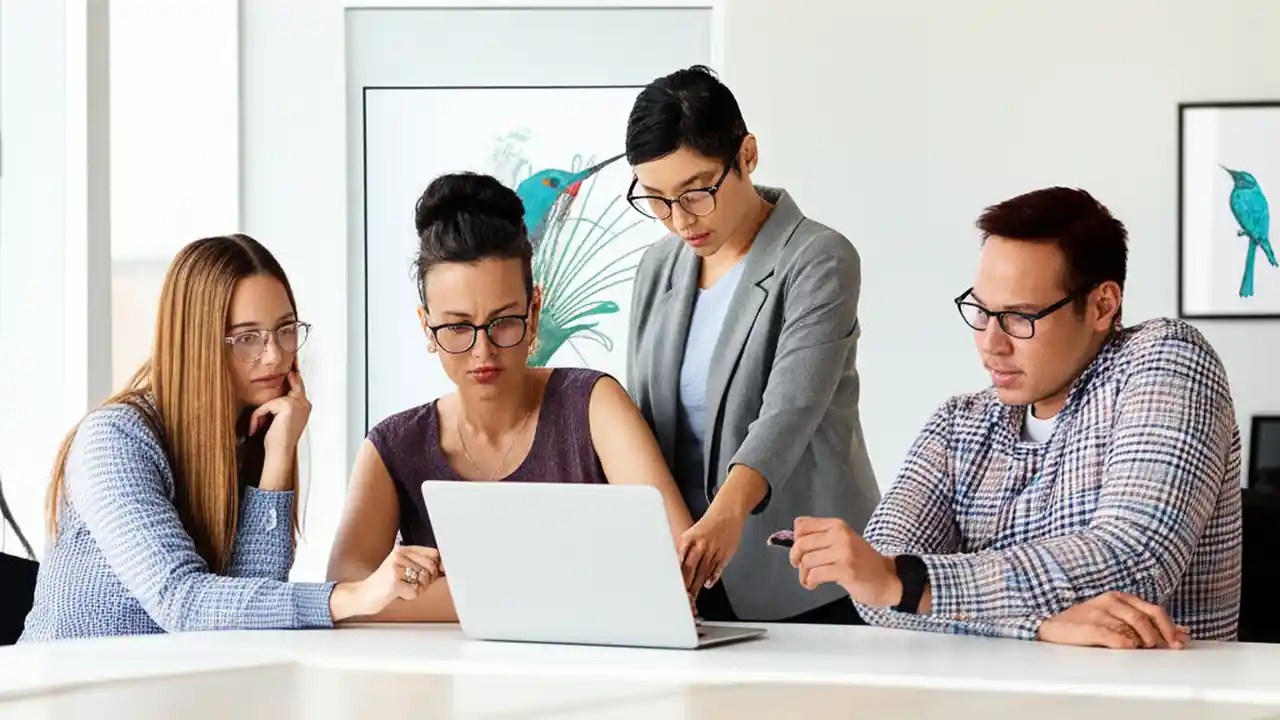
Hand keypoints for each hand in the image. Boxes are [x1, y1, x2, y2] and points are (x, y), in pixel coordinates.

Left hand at [250, 370, 310, 458]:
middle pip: (295, 383)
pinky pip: (266, 405)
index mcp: (304, 408)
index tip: (294, 367)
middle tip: (292, 360)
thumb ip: (282, 407)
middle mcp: (304, 404)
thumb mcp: (282, 420)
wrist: (280, 453)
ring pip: (273, 399)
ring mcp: (298, 403)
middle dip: (292, 372)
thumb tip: (275, 399)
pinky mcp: (288, 405)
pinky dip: (259, 416)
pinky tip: (257, 427)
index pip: (299, 388)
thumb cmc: (278, 441)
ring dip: (262, 413)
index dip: (296, 377)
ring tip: (256, 426)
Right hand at [330, 546, 442, 620]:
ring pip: (424, 580)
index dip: (437, 566)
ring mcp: (396, 567)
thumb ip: (423, 566)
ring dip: (417, 589)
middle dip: (427, 580)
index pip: (433, 553)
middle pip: (431, 567)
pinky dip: (409, 596)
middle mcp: (399, 555)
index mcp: (403, 549)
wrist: (362, 595)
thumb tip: (444, 568)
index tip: (435, 573)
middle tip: (413, 584)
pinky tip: (399, 593)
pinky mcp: (394, 582)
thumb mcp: (405, 570)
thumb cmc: (385, 584)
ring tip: (404, 588)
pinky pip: (415, 592)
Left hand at [679, 505, 745, 592]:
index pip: (680, 560)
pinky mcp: (725, 554)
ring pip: (703, 572)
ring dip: (697, 585)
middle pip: (690, 568)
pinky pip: (717, 569)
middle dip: (685, 584)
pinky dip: (712, 578)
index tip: (672, 584)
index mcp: (689, 538)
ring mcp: (714, 550)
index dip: (676, 574)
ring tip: (692, 596)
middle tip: (681, 596)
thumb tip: (677, 565)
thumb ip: (684, 549)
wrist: (728, 513)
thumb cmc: (708, 524)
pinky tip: (707, 584)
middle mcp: (701, 545)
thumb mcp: (691, 533)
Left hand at [789, 517, 899, 606]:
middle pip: (801, 543)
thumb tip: (793, 539)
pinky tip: (814, 584)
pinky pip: (816, 574)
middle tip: (799, 566)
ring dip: (803, 574)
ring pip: (807, 561)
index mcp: (837, 526)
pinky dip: (810, 581)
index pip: (802, 525)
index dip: (795, 539)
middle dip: (795, 558)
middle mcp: (840, 535)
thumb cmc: (863, 562)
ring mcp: (844, 552)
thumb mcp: (843, 541)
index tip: (799, 550)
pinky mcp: (846, 570)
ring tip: (809, 579)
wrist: (888, 578)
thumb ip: (821, 538)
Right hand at [1037, 591, 1188, 649]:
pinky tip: (1126, 648)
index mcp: (1120, 598)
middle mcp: (1111, 601)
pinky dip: (1126, 644)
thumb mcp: (1117, 619)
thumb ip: (1146, 623)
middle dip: (1159, 636)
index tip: (1179, 642)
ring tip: (1137, 648)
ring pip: (1132, 628)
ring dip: (1141, 642)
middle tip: (1160, 648)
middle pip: (1145, 618)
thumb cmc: (1087, 624)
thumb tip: (1182, 632)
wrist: (1053, 626)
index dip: (1170, 627)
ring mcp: (1099, 613)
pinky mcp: (1089, 626)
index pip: (1154, 610)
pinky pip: (1115, 637)